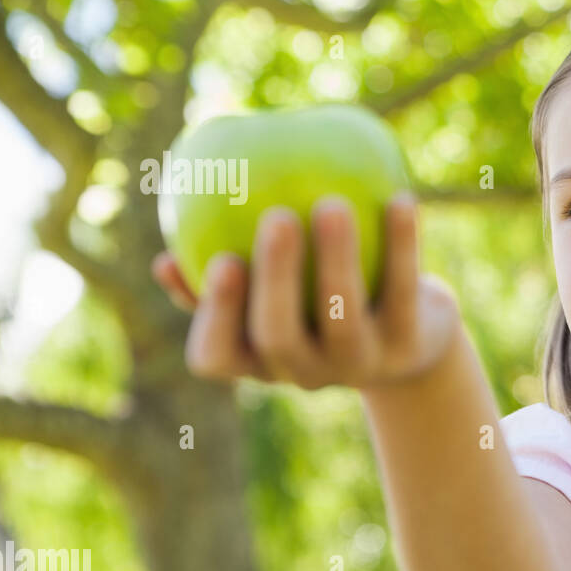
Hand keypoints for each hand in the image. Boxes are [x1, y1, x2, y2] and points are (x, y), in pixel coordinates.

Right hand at [150, 192, 460, 390]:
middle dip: (274, 279)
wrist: (409, 344)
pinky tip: (399, 198)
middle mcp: (306, 372)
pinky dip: (403, 245)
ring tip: (332, 203)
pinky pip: (403, 290)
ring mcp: (360, 365)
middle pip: (279, 336)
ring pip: (344, 317)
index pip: (217, 355)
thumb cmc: (319, 304)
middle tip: (276, 217)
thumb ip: (219, 277)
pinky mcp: (409, 348)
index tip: (221, 259)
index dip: (214, 315)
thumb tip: (161, 257)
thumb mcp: (272, 298)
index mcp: (259, 360)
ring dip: (337, 259)